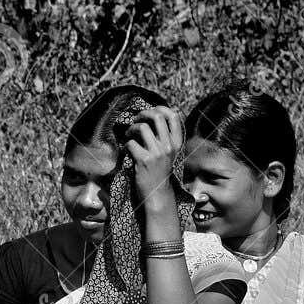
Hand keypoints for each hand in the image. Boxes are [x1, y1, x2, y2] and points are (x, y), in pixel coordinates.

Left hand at [125, 105, 183, 221]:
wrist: (157, 195)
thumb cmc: (160, 174)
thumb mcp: (170, 155)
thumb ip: (166, 139)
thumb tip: (156, 119)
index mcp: (176, 143)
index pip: (173, 116)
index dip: (160, 108)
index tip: (151, 111)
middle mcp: (168, 146)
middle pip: (157, 116)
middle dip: (143, 114)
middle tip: (136, 120)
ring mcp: (157, 153)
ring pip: (143, 127)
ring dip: (132, 128)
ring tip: (129, 135)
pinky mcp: (144, 160)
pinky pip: (131, 143)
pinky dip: (126, 144)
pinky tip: (127, 150)